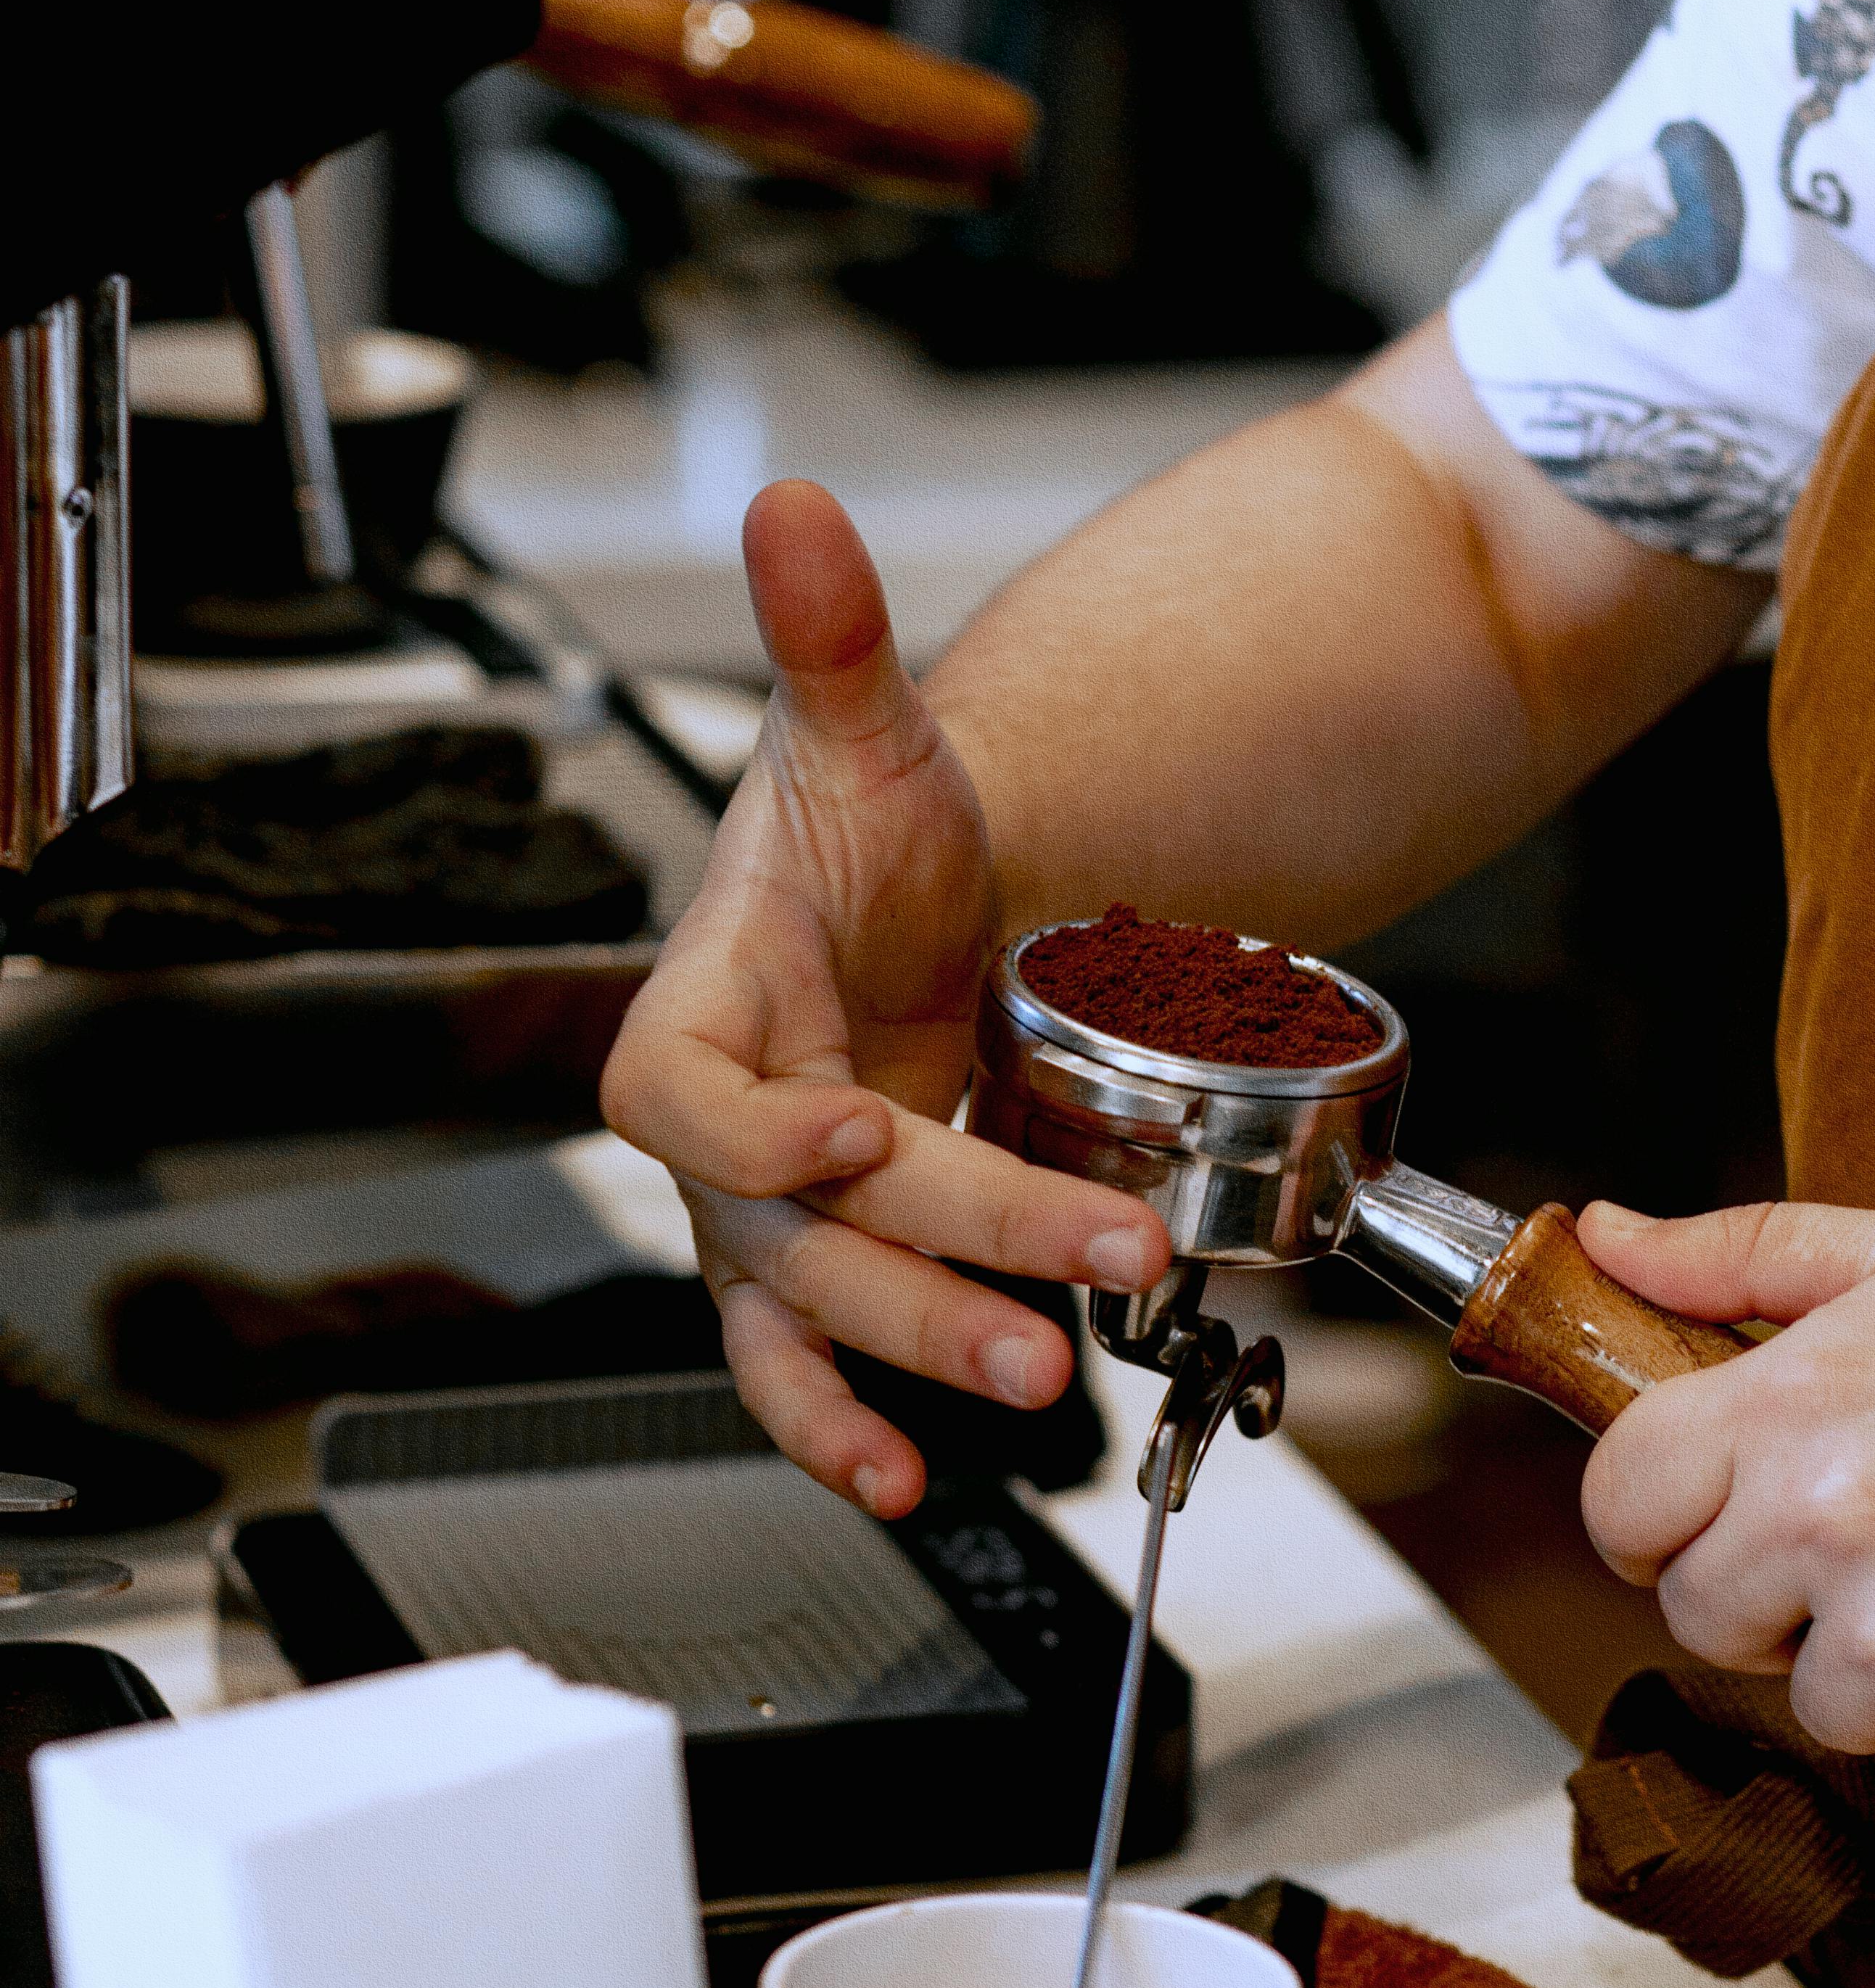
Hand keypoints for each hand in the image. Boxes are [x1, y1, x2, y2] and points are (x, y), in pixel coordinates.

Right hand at [598, 483, 1167, 1512]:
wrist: (922, 915)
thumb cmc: (874, 840)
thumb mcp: (870, 738)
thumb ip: (831, 640)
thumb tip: (796, 508)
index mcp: (707, 1006)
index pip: (682, 1091)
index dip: (762, 1125)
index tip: (868, 1126)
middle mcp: (733, 1133)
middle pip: (799, 1224)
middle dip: (939, 1258)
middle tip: (1079, 1275)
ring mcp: (782, 1220)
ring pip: (818, 1317)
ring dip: (923, 1360)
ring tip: (1043, 1383)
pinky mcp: (842, 1274)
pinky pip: (817, 1375)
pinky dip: (858, 1434)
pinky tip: (925, 1479)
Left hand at [1574, 1198, 1874, 1816]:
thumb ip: (1744, 1256)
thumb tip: (1603, 1240)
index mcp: (1795, 1411)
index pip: (1617, 1499)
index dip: (1652, 1508)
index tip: (1709, 1505)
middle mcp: (1830, 1536)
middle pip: (1692, 1608)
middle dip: (1755, 1582)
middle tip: (1866, 1535)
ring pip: (1801, 1692)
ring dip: (1863, 1653)